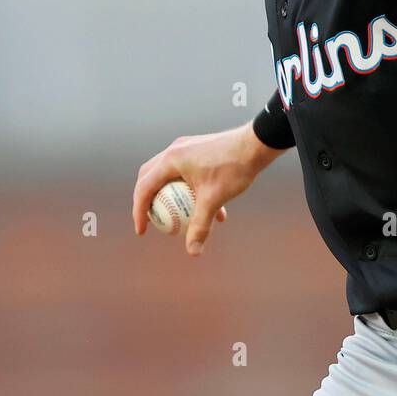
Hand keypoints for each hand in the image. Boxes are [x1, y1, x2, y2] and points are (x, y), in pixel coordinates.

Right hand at [132, 122, 284, 255]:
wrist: (257, 143)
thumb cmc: (234, 168)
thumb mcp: (214, 199)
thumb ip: (200, 226)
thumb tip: (192, 251)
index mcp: (171, 159)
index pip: (144, 188)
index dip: (139, 212)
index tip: (142, 231)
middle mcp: (175, 150)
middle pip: (150, 178)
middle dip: (147, 201)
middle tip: (151, 221)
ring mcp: (187, 148)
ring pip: (170, 176)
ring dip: (171, 196)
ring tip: (178, 218)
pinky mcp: (199, 150)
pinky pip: (187, 172)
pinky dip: (192, 191)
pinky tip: (215, 212)